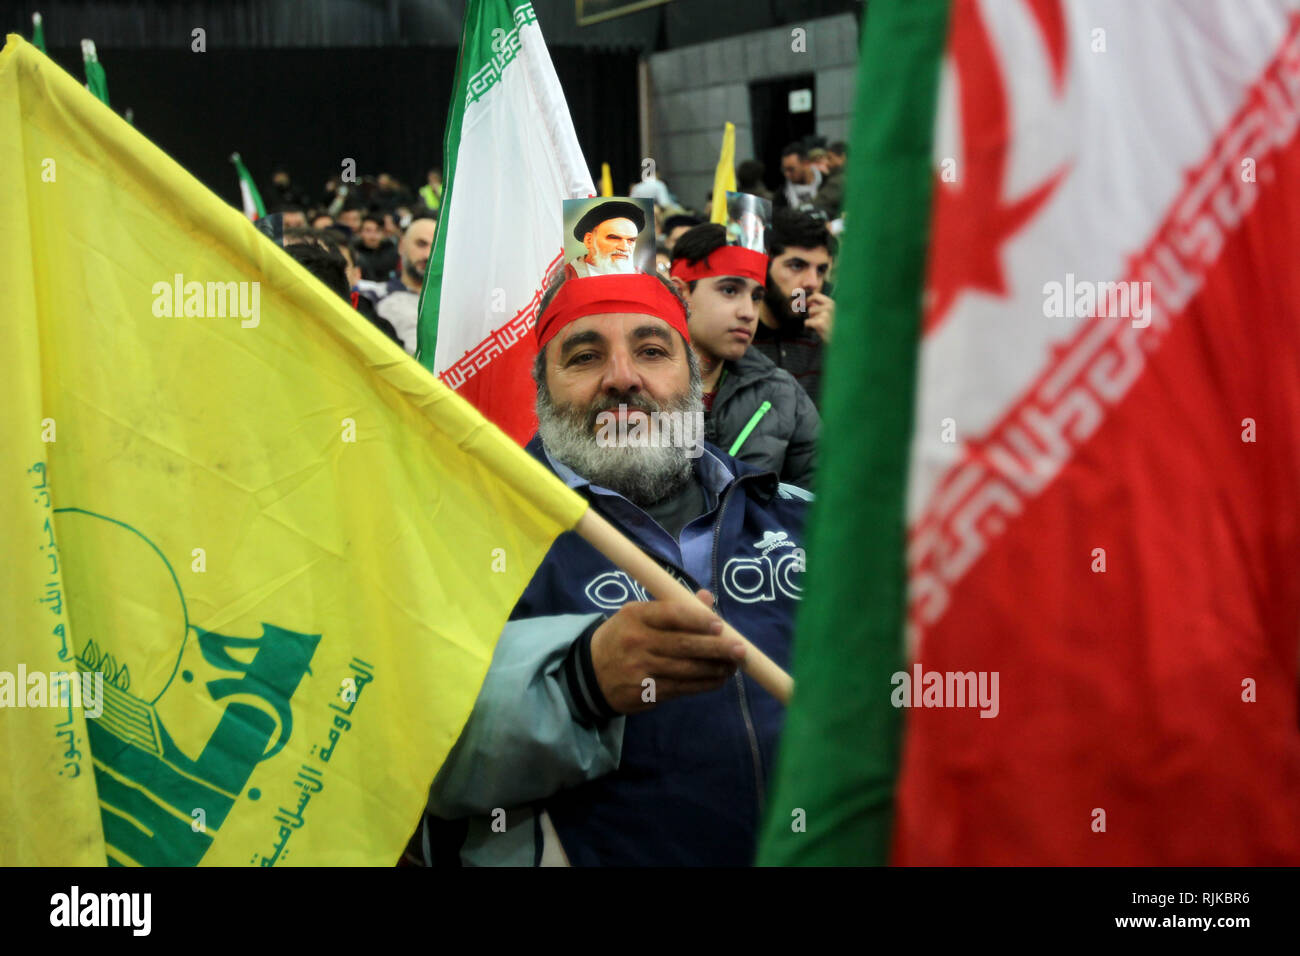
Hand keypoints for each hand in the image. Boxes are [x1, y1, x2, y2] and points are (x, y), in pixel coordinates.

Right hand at [590, 590, 745, 713]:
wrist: (590, 673)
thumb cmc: (622, 637)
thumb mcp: (638, 615)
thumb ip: (673, 607)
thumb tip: (707, 599)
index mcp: (636, 616)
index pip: (672, 615)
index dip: (699, 620)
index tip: (721, 625)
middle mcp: (638, 643)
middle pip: (684, 646)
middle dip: (717, 648)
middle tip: (740, 649)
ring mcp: (641, 671)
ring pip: (687, 670)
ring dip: (715, 669)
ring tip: (733, 666)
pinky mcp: (645, 693)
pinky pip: (681, 689)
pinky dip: (703, 684)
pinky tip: (717, 680)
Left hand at [805, 293, 834, 342]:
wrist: (839, 342)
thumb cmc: (834, 329)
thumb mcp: (829, 315)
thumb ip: (820, 307)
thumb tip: (810, 303)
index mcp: (832, 304)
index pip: (816, 296)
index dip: (809, 300)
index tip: (807, 304)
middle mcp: (830, 307)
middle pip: (811, 308)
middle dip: (812, 315)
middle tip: (819, 322)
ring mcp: (825, 315)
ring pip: (810, 314)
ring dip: (812, 321)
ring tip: (820, 327)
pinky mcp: (820, 323)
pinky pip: (807, 322)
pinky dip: (809, 326)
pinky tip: (817, 330)